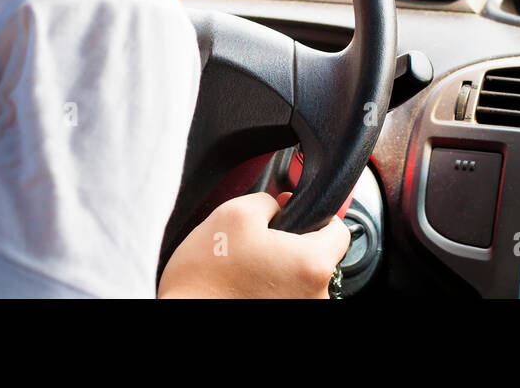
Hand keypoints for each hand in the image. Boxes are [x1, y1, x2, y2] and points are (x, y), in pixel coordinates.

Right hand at [157, 192, 348, 298]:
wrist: (180, 315)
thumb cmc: (205, 275)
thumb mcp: (235, 212)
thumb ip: (269, 199)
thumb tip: (281, 205)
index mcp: (312, 264)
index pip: (339, 231)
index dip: (316, 215)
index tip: (295, 215)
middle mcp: (315, 295)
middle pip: (319, 256)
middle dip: (293, 242)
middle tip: (259, 241)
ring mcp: (301, 311)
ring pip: (300, 278)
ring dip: (280, 267)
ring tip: (247, 266)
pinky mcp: (283, 321)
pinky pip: (287, 295)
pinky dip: (272, 288)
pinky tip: (246, 285)